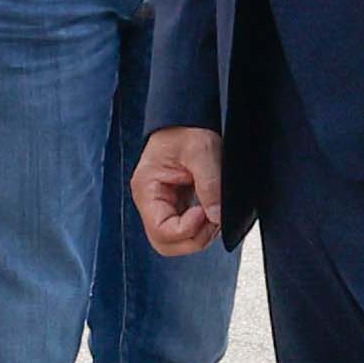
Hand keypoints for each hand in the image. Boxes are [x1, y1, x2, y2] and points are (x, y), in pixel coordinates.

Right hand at [133, 126, 230, 256]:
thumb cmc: (187, 129)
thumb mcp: (202, 150)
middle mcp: (151, 202)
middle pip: (166, 243)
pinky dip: (201, 227)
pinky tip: (212, 211)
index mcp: (147, 189)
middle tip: (212, 218)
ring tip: (214, 213)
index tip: (204, 210)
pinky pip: (185, 229)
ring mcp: (162, 205)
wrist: (186, 118)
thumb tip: (216, 216)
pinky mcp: (175, 205)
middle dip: (193, 238)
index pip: (161, 231)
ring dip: (199, 234)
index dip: (187, 228)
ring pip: (176, 241)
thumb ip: (209, 185)